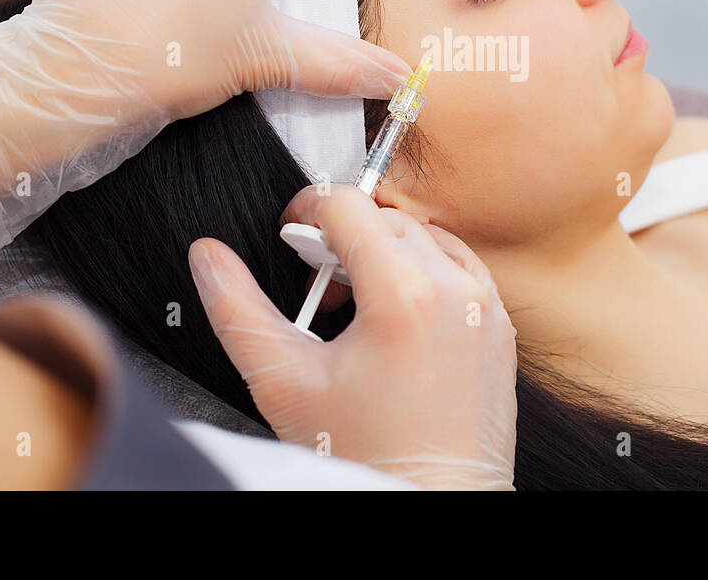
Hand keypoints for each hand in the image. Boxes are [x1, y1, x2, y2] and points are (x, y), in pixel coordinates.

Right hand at [189, 185, 517, 489]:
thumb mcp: (283, 380)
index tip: (290, 235)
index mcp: (404, 292)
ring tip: (356, 305)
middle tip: (317, 286)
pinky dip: (425, 274)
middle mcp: (455, 288)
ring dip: (386, 252)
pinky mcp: (499, 326)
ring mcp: (484, 305)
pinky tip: (395, 317)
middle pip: (386, 217)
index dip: (306, 209)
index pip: (348, 204)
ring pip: (427, 237)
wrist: (430, 503)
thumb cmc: (364, 455)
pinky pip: (460, 269)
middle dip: (344, 237)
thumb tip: (208, 255)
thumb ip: (236, 307)